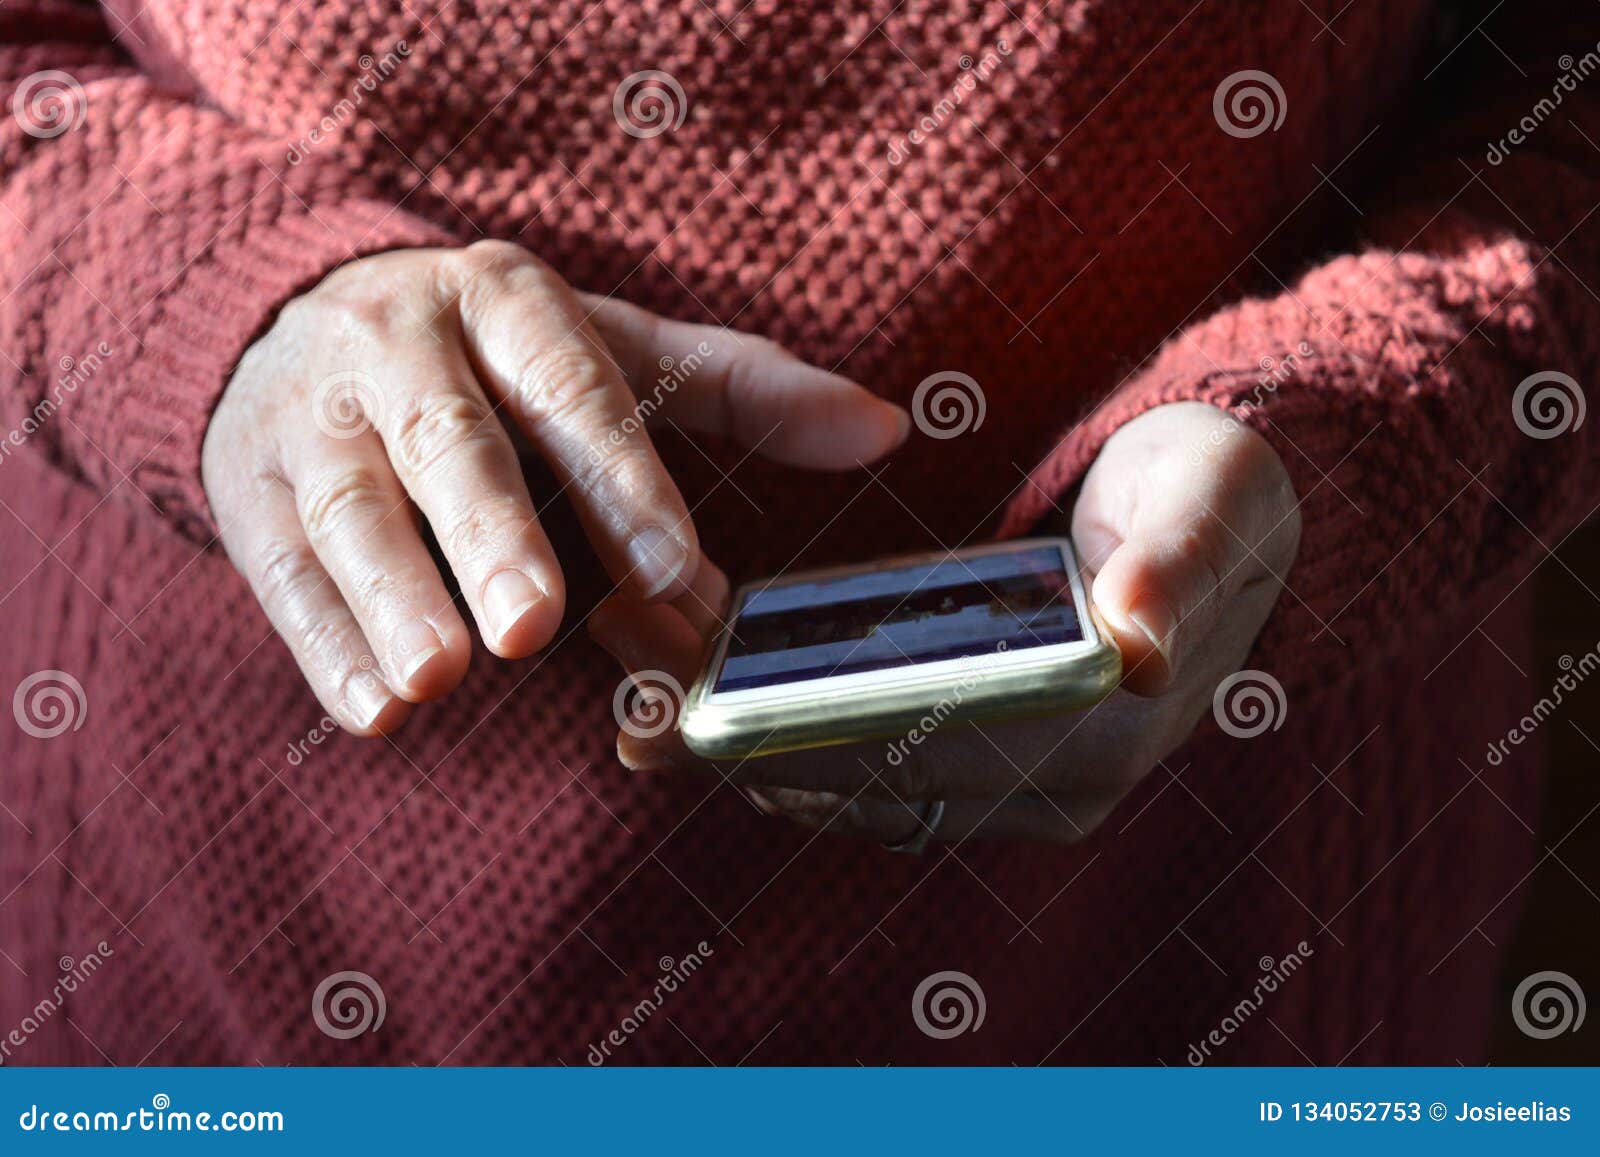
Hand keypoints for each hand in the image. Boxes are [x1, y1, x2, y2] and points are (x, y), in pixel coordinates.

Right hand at [202, 241, 908, 734]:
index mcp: (508, 303)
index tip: (675, 571)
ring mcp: (314, 417)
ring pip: (351, 511)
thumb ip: (745, 390)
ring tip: (438, 677)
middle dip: (493, 537)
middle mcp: (402, 347)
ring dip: (392, 598)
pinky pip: (281, 570)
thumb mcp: (610, 346)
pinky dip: (324, 643)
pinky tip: (374, 709)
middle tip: (529, 628)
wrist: (288, 316)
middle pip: (453, 446)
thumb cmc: (492, 354)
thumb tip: (885, 427)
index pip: (573, 388)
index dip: (622, 478)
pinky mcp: (246, 488)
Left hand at [589, 401, 1299, 844]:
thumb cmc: (1211, 498)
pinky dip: (769, 741)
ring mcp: (1007, 788)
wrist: (1213, 521)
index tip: (707, 706)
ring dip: (739, 747)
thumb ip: (1179, 564)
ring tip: (631, 687)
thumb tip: (1137, 638)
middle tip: (629, 690)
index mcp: (1106, 733)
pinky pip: (853, 774)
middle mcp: (1052, 787)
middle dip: (746, 741)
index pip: (941, 754)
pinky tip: (689, 700)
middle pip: (873, 783)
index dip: (818, 734)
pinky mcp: (968, 768)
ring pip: (849, 790)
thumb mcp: (1213, 502)